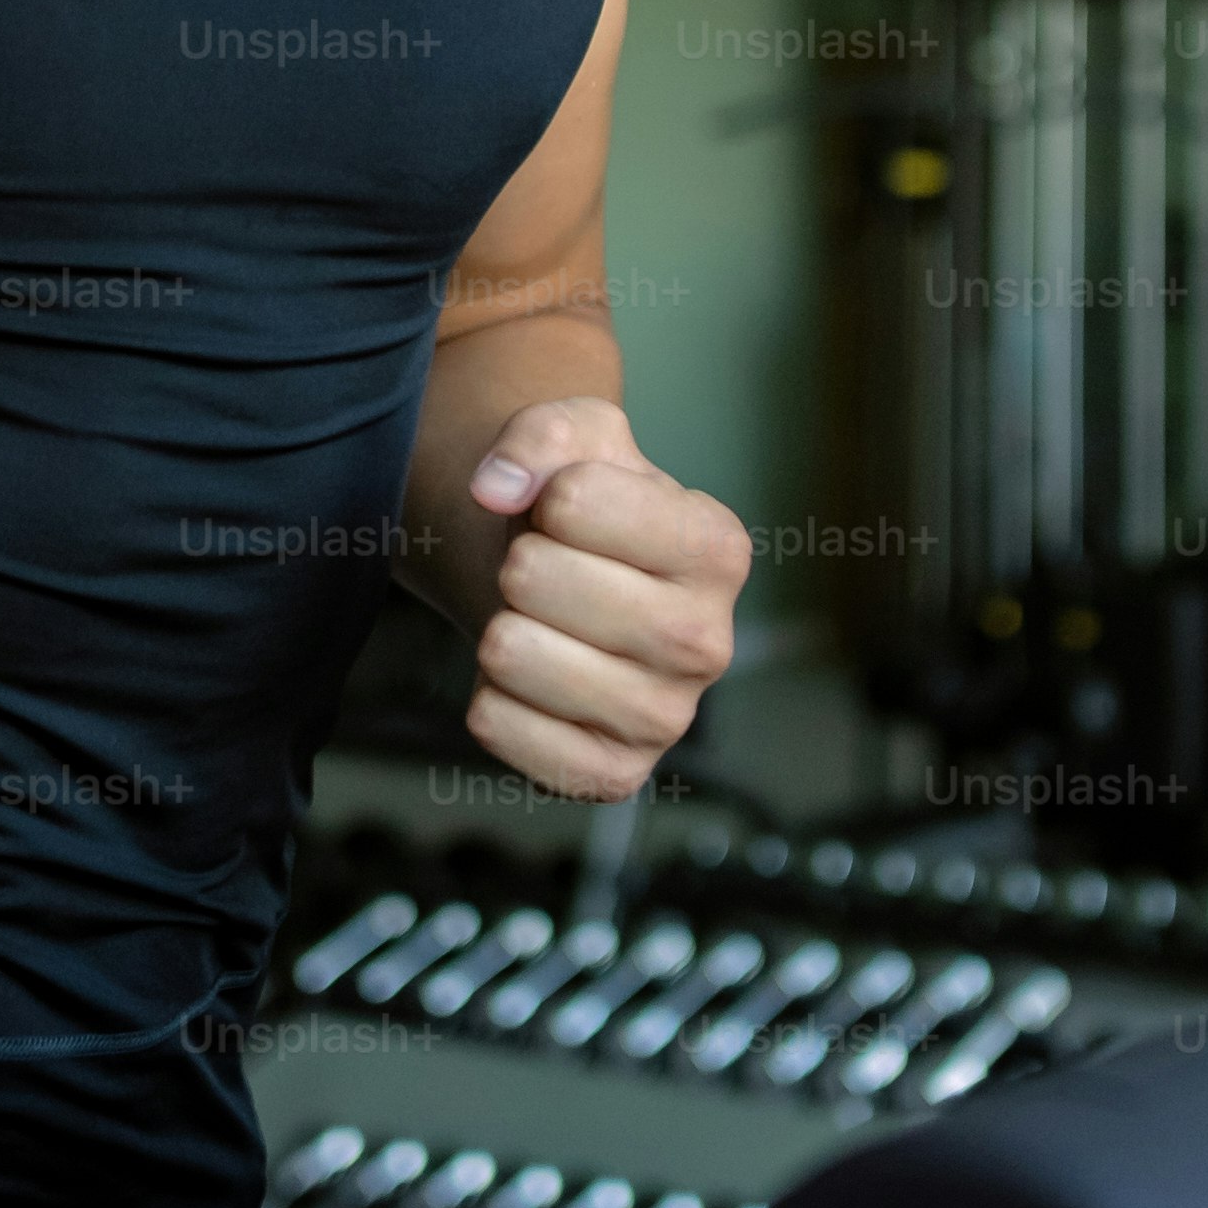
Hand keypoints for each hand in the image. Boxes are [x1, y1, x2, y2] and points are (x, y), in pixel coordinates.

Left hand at [462, 397, 750, 801]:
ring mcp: (666, 719)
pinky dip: (488, 696)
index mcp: (718, 548)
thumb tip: (495, 487)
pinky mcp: (612, 775)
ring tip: (537, 623)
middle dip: (513, 561)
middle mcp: (709, 642)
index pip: (574, 500)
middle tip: (542, 572)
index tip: (567, 511)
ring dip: (498, 627)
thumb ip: (542, 433)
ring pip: (511, 653)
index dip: (544, 494)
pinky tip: (530, 684)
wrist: (565, 588)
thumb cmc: (582, 510)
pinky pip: (496, 725)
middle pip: (534, 578)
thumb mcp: (578, 438)